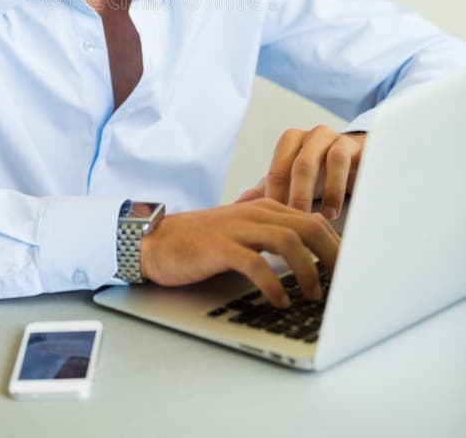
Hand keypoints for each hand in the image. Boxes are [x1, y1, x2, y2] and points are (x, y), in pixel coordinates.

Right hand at [140, 198, 339, 307]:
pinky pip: (254, 263)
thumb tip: (313, 246)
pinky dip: (272, 283)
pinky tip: (279, 300)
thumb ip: (274, 233)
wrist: (157, 241)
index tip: (351, 272)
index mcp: (264, 208)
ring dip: (307, 270)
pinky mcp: (218, 247)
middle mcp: (254, 213)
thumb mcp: (244, 231)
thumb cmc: (202, 242)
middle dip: (332, 256)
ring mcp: (236, 227)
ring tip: (313, 295)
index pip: (313, 221)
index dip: (337, 246)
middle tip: (344, 284)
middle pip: (307, 226)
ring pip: (287, 240)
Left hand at [236, 126, 365, 219]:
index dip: (275, 197)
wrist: (357, 160)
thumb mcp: (292, 180)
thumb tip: (235, 207)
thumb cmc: (318, 172)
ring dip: (325, 191)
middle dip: (297, 196)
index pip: (278, 169)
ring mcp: (337, 138)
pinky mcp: (359, 146)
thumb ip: (265, 191)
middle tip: (295, 224)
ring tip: (320, 219)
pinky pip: (349, 161)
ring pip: (327, 159)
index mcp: (291, 141)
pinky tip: (338, 210)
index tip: (273, 224)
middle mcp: (313, 136)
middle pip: (300, 164)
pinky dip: (342, 186)